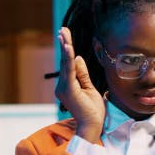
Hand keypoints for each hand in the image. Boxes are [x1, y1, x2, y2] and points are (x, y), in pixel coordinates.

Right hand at [54, 27, 104, 142]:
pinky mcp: (69, 91)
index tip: (66, 36)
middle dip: (64, 44)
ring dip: (66, 48)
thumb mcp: (90, 88)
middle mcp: (62, 87)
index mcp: (67, 86)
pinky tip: (69, 48)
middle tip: (63, 29)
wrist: (92, 126)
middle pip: (65, 62)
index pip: (68, 65)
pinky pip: (69, 71)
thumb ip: (83, 74)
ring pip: (66, 65)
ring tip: (64, 34)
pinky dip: (69, 59)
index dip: (68, 50)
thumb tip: (79, 58)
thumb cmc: (92, 111)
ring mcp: (64, 89)